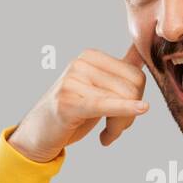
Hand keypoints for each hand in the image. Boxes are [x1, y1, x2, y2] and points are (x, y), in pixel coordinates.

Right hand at [8, 44, 149, 161]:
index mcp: (91, 56)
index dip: (137, 99)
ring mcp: (72, 81)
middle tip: (115, 128)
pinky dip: (124, 110)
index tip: (124, 114)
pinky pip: (104, 105)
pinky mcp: (67, 102)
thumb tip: (141, 50)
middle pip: (131, 89)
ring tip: (107, 133)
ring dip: (119, 125)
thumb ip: (120, 70)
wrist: (41, 131)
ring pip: (122, 100)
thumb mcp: (99, 87)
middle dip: (130, 114)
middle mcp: (81, 64)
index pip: (136, 75)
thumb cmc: (73, 110)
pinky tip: (139, 112)